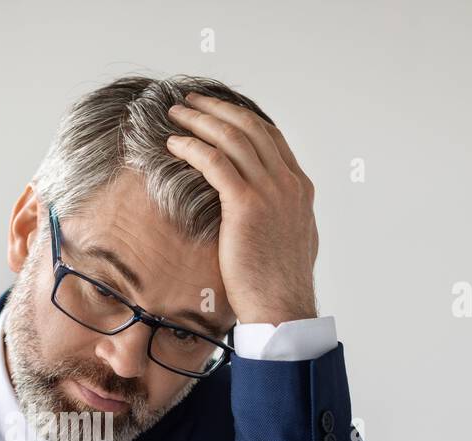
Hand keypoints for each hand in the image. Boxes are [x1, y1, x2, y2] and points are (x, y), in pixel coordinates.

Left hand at [165, 93, 318, 325]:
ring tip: (175, 114)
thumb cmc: (277, 285)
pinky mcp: (246, 205)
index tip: (215, 111)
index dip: (240, 118)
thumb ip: (279, 216)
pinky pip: (215, 162)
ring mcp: (270, 192)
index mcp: (299, 188)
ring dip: (200, 120)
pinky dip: (192, 147)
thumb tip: (263, 211)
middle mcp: (288, 183)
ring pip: (232, 138)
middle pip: (250, 127)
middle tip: (190, 102)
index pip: (269, 137)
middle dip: (216, 109)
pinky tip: (173, 144)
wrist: (282, 308)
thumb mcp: (288, 240)